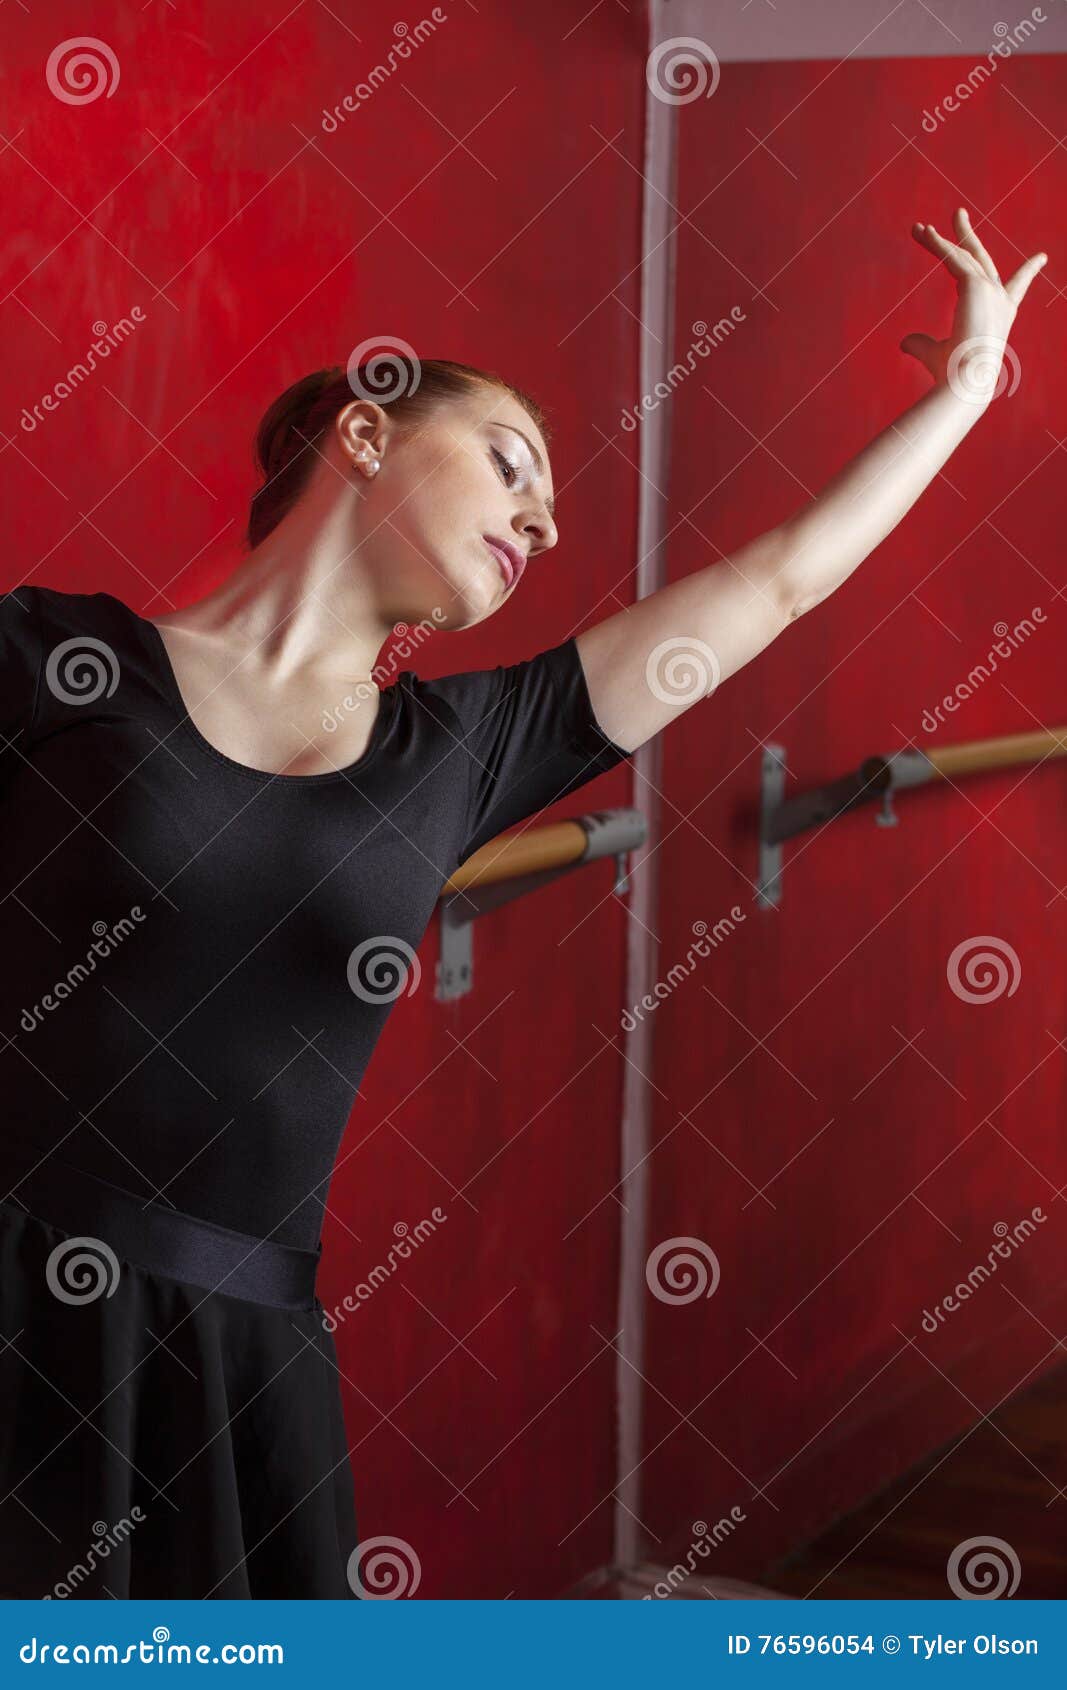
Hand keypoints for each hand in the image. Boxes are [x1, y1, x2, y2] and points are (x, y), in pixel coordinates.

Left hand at [900, 207, 1046, 400]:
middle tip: (959, 214)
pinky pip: (953, 257)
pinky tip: (922, 233)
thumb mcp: (935, 354)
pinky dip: (936, 245)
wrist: (964, 378)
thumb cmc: (952, 373)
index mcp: (1001, 315)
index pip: (1016, 288)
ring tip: (919, 227)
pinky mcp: (975, 284)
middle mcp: (999, 298)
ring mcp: (990, 288)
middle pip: (981, 258)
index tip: (1041, 258)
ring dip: (937, 241)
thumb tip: (904, 342)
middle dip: (967, 236)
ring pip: (961, 255)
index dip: (1029, 273)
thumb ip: (922, 345)